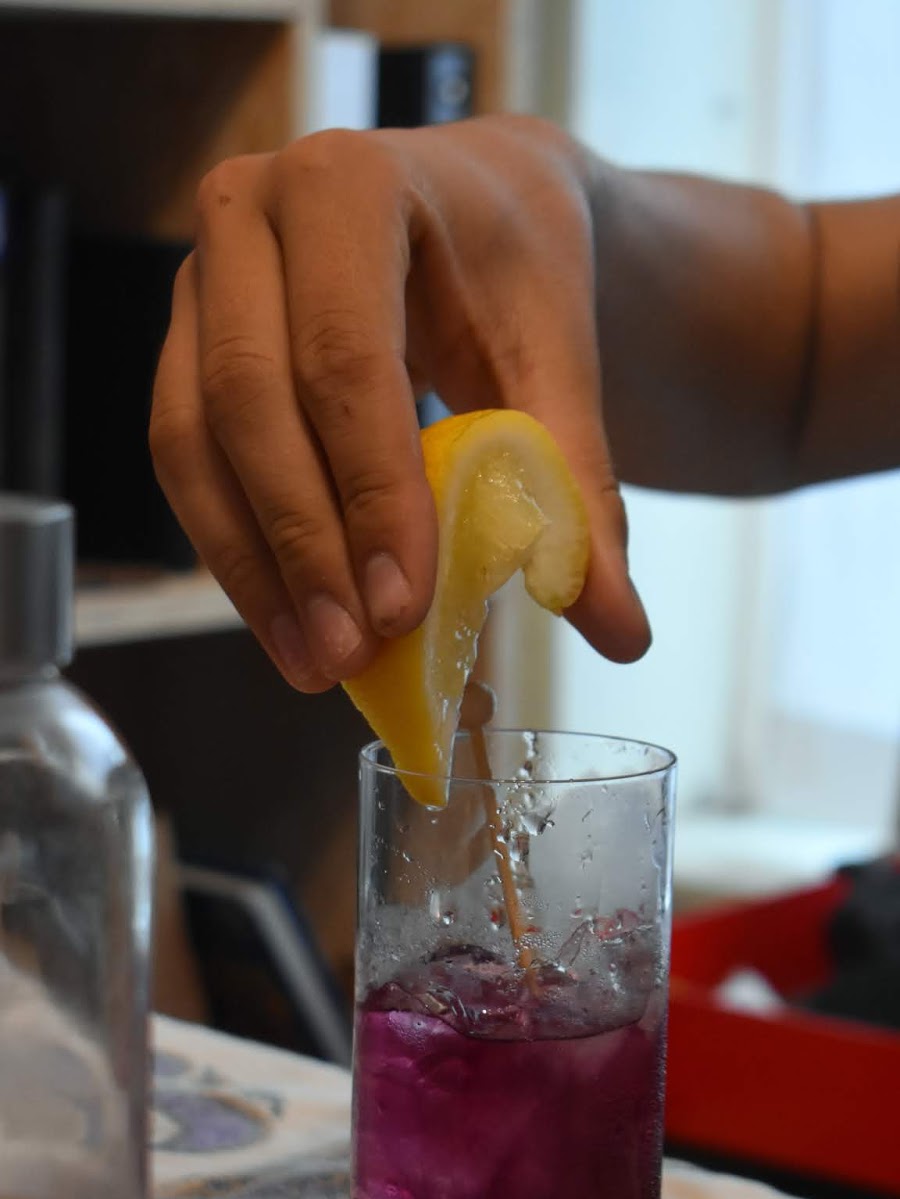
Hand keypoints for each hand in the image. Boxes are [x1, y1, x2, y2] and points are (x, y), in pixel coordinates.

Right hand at [150, 114, 650, 691]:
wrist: (472, 206)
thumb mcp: (559, 356)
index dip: (369, 491)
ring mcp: (198, 278)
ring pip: (192, 441)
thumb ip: (580, 486)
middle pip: (249, 398)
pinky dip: (234, 550)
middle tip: (353, 653)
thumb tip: (619, 631)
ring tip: (317, 663)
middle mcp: (247, 211)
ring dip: (252, 567)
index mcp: (348, 185)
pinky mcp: (182, 344)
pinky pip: (184, 461)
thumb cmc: (515, 264)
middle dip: (302, 543)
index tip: (403, 605)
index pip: (345, 356)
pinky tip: (288, 626)